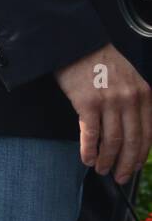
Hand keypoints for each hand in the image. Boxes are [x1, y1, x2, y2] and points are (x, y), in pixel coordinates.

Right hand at [55, 43, 151, 184]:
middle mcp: (130, 100)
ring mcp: (109, 102)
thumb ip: (134, 102)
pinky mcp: (87, 104)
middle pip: (131, 142)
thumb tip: (131, 132)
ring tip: (100, 169)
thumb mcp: (128, 79)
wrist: (76, 44)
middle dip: (126, 164)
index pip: (147, 135)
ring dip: (106, 160)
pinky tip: (87, 158)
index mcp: (143, 95)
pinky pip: (91, 135)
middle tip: (119, 177)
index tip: (133, 168)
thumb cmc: (99, 62)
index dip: (140, 156)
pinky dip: (89, 150)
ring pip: (112, 141)